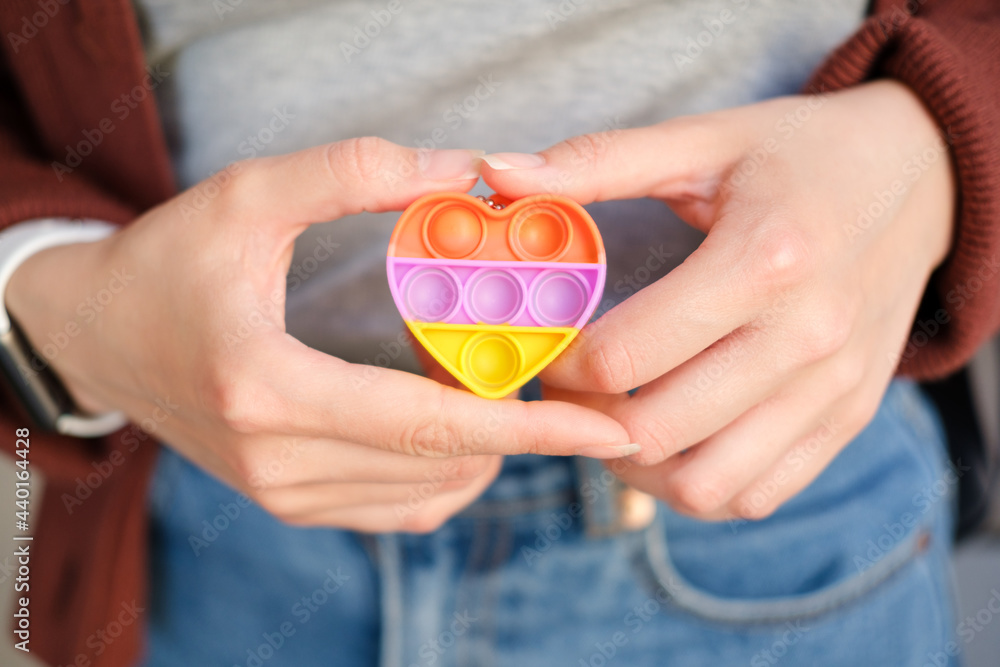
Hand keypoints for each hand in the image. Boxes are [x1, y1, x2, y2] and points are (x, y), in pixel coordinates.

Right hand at [6, 138, 631, 531]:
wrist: (95, 333)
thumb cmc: (168, 261)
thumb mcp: (250, 193)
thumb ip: (358, 173)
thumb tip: (469, 173)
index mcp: (269, 389)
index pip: (429, 425)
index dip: (533, 430)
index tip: (612, 433)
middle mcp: (278, 461)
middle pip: (442, 462)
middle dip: (521, 425)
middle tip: (549, 367)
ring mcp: (282, 494)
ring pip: (429, 494)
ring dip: (483, 444)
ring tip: (478, 374)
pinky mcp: (288, 503)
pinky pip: (398, 508)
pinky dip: (444, 468)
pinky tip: (444, 416)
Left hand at [482, 81, 954, 520]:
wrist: (919, 178)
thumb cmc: (800, 156)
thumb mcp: (704, 139)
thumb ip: (599, 162)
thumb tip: (496, 173)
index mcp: (763, 262)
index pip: (625, 358)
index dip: (562, 366)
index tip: (550, 347)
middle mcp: (805, 338)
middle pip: (657, 432)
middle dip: (588, 421)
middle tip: (573, 390)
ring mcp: (832, 389)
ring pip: (706, 486)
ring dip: (639, 468)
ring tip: (618, 420)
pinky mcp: (848, 418)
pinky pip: (760, 495)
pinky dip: (702, 486)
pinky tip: (678, 439)